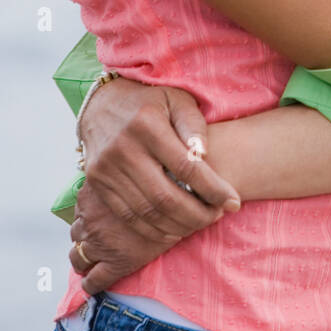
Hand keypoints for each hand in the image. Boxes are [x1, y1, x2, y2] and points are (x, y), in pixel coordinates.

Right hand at [71, 78, 240, 282]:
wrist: (102, 104)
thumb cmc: (150, 102)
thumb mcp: (177, 100)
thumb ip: (194, 126)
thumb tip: (205, 157)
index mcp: (146, 124)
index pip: (186, 167)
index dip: (213, 189)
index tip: (233, 202)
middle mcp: (123, 148)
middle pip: (165, 198)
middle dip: (198, 215)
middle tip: (217, 216)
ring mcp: (106, 169)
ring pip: (147, 213)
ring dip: (179, 226)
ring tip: (200, 222)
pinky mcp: (97, 184)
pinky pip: (129, 217)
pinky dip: (155, 229)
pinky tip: (175, 227)